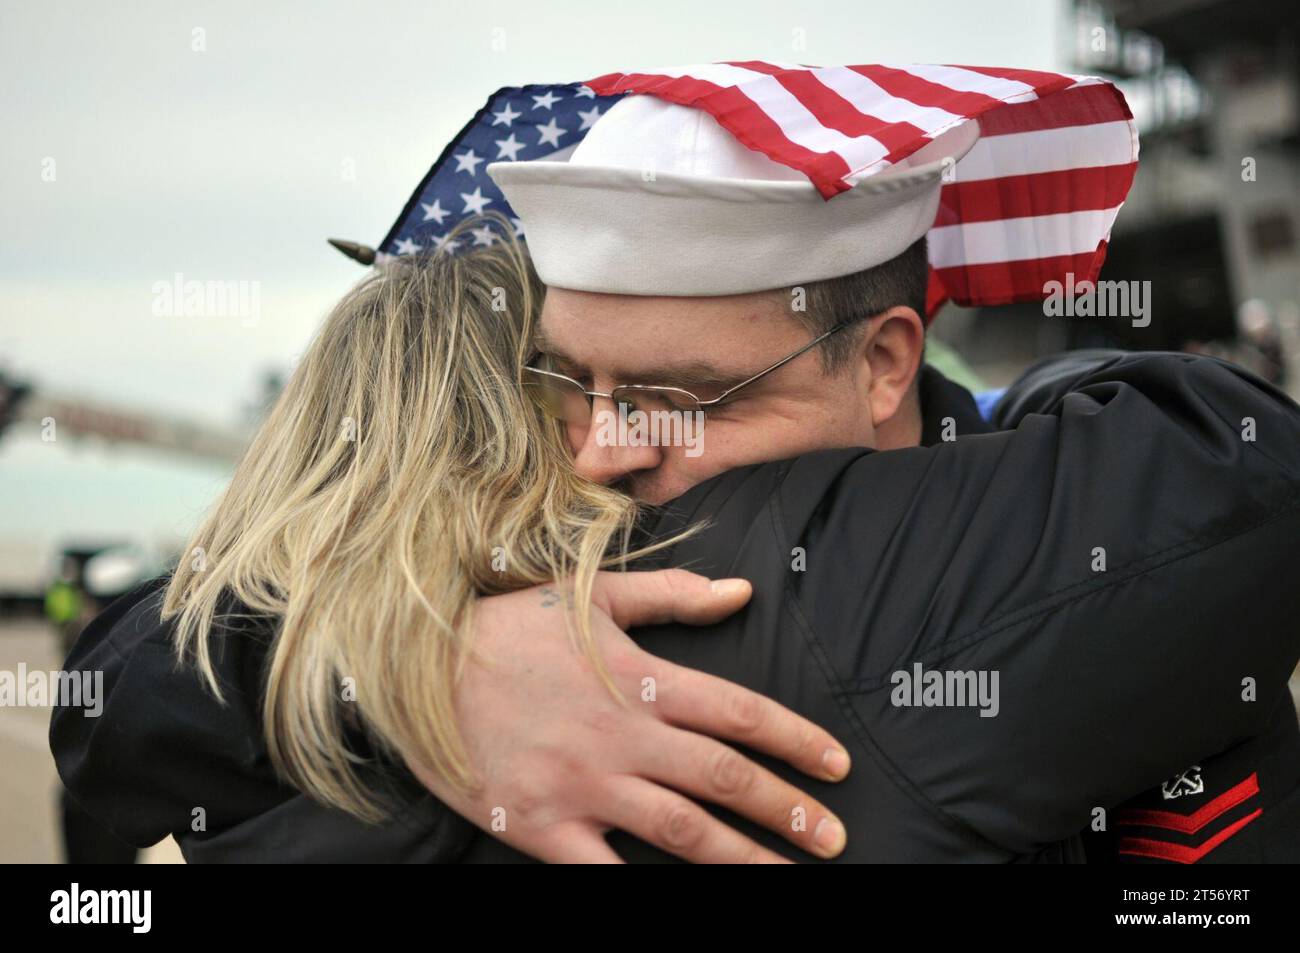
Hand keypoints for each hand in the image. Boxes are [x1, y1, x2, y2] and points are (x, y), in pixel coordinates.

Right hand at [407, 569, 850, 862]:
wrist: (416, 668)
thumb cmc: (509, 628)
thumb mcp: (592, 596)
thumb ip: (674, 595)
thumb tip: (744, 591)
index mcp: (639, 680)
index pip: (738, 712)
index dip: (795, 740)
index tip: (837, 765)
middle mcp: (622, 737)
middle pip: (723, 778)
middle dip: (787, 810)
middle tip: (834, 837)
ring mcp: (584, 787)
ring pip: (681, 832)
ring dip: (743, 859)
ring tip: (788, 878)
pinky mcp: (544, 827)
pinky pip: (606, 873)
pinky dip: (647, 892)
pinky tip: (687, 902)